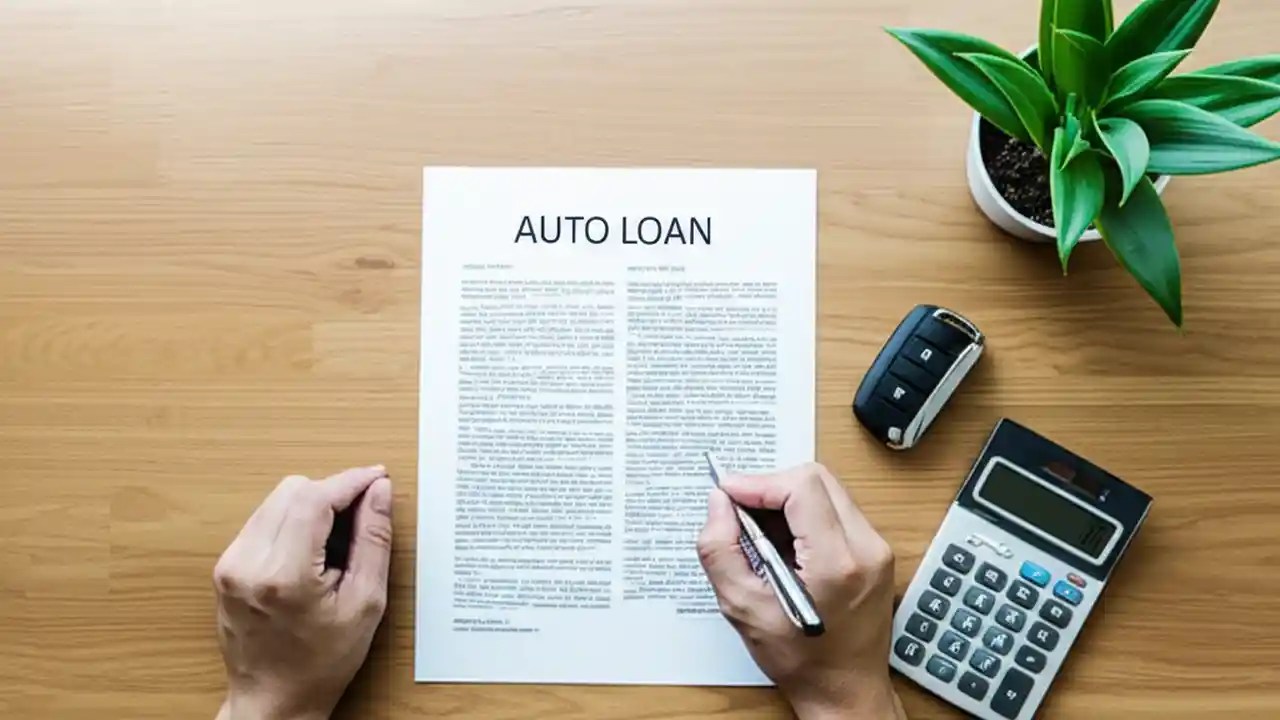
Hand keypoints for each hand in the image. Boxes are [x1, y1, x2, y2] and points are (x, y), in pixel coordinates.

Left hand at [213, 466, 393, 719]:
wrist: (273, 700)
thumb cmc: (322, 663)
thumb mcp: (365, 603)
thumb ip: (373, 540)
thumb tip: (379, 492)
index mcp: (284, 575)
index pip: (315, 499)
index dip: (351, 481)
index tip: (377, 477)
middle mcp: (247, 563)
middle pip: (293, 490)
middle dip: (332, 491)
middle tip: (363, 510)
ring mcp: (230, 564)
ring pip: (276, 500)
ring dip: (312, 503)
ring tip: (339, 536)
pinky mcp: (225, 566)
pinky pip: (263, 519)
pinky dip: (292, 520)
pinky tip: (313, 547)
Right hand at [697, 463, 904, 719]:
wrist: (845, 691)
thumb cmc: (801, 661)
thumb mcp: (743, 609)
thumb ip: (720, 550)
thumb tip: (718, 503)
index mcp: (837, 562)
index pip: (801, 487)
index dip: (759, 482)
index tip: (728, 493)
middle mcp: (867, 548)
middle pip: (817, 479)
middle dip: (771, 487)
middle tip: (740, 511)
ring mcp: (877, 549)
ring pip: (828, 491)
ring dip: (788, 501)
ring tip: (761, 535)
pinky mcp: (876, 552)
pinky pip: (837, 511)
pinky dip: (805, 515)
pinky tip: (785, 546)